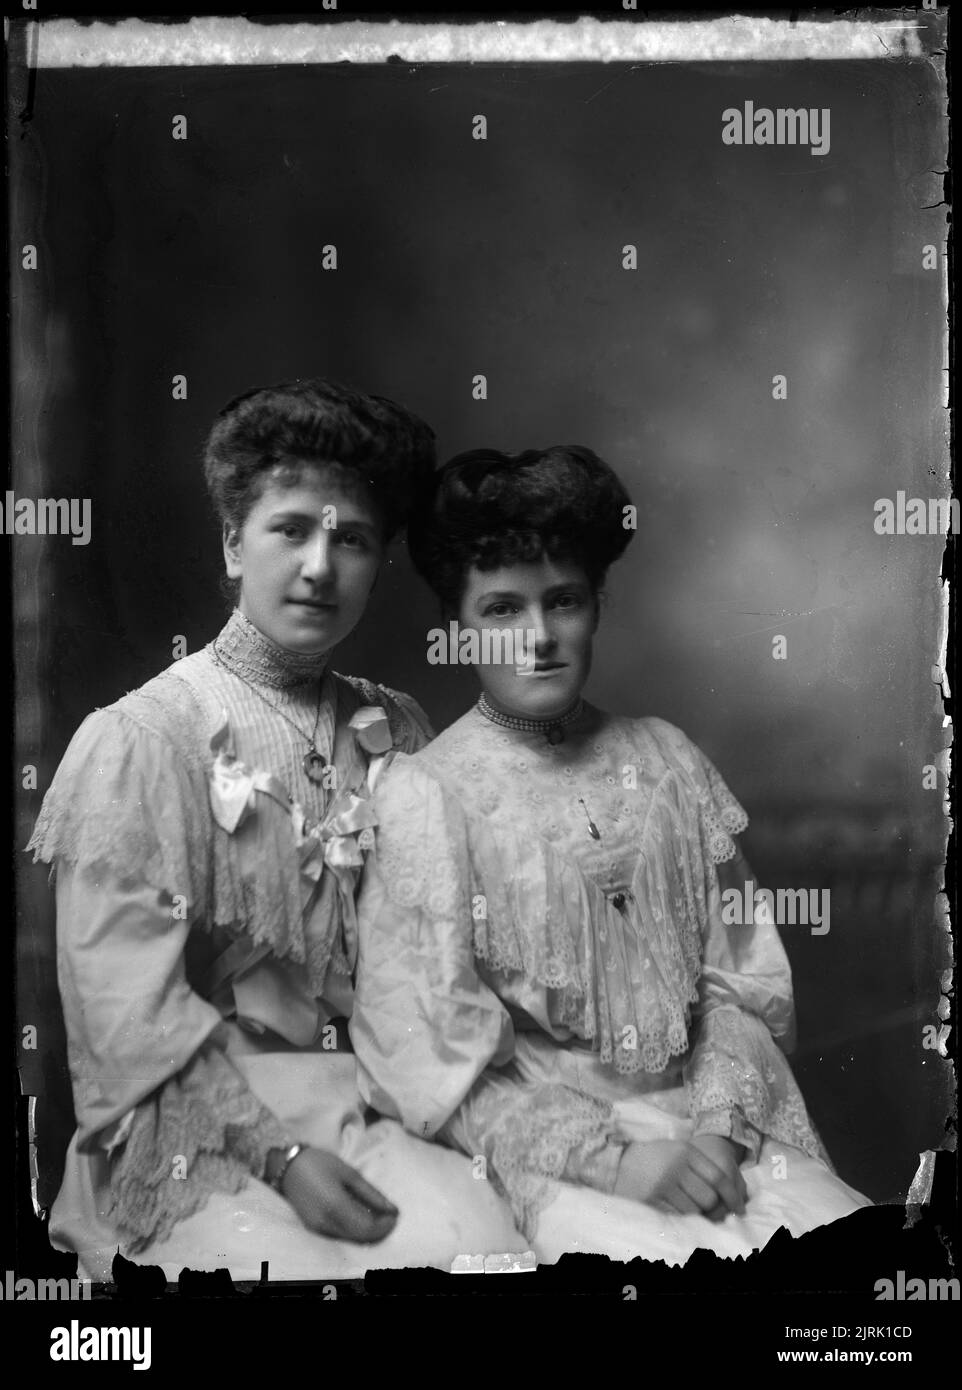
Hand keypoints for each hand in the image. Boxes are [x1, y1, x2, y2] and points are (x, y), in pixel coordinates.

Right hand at [274, 1145, 399, 1242]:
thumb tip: (393, 1209)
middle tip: (391, 1217)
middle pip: (360, 1237)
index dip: (385, 1225)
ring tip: (379, 1216)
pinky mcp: (313, 1229)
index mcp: (336, 1206)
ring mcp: (318, 1228)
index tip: (396, 1215)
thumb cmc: (320, 1163)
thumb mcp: (349, 1173)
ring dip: (368, 1232)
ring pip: (351, 1239)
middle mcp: (326, 1222)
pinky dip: (355, 1231)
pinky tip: (361, 1217)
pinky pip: (340, 1235)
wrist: (288, 1166)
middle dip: (379, 1230)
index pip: (367, 1227)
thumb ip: (372, 1193)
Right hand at [613, 1138, 744, 1221]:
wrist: (615, 1160)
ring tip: (683, 1206)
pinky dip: (677, 1217)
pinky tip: (671, 1210)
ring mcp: (662, 1183)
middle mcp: (676, 1166)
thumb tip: (728, 1192)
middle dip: (709, 1207)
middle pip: (708, 1198)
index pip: (719, 1178)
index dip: (732, 1196)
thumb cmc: (653, 1157)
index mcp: (686, 1151)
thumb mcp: (677, 1150)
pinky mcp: (650, 1199)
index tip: (738, 1209)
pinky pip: (675, 1216)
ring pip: (693, 1210)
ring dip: (693, 1214)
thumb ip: (700, 1167)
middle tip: (701, 1207)